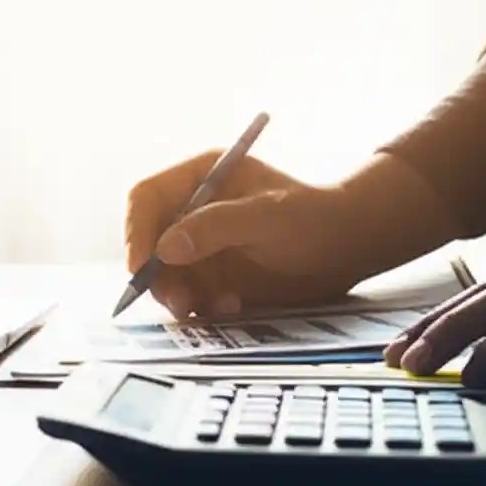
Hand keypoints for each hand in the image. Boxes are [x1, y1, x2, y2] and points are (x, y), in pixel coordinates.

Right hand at [125, 150, 356, 320]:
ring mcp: (200, 244)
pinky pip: (188, 294)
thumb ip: (216, 227)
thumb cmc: (315, 218)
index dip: (137, 232)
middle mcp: (192, 209)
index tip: (141, 269)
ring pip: (164, 273)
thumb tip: (164, 249)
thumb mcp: (268, 217)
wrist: (348, 248)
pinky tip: (233, 305)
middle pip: (149, 241)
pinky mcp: (211, 274)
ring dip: (179, 295)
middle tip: (178, 303)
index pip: (146, 198)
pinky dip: (201, 306)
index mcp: (200, 177)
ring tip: (213, 307)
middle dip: (157, 274)